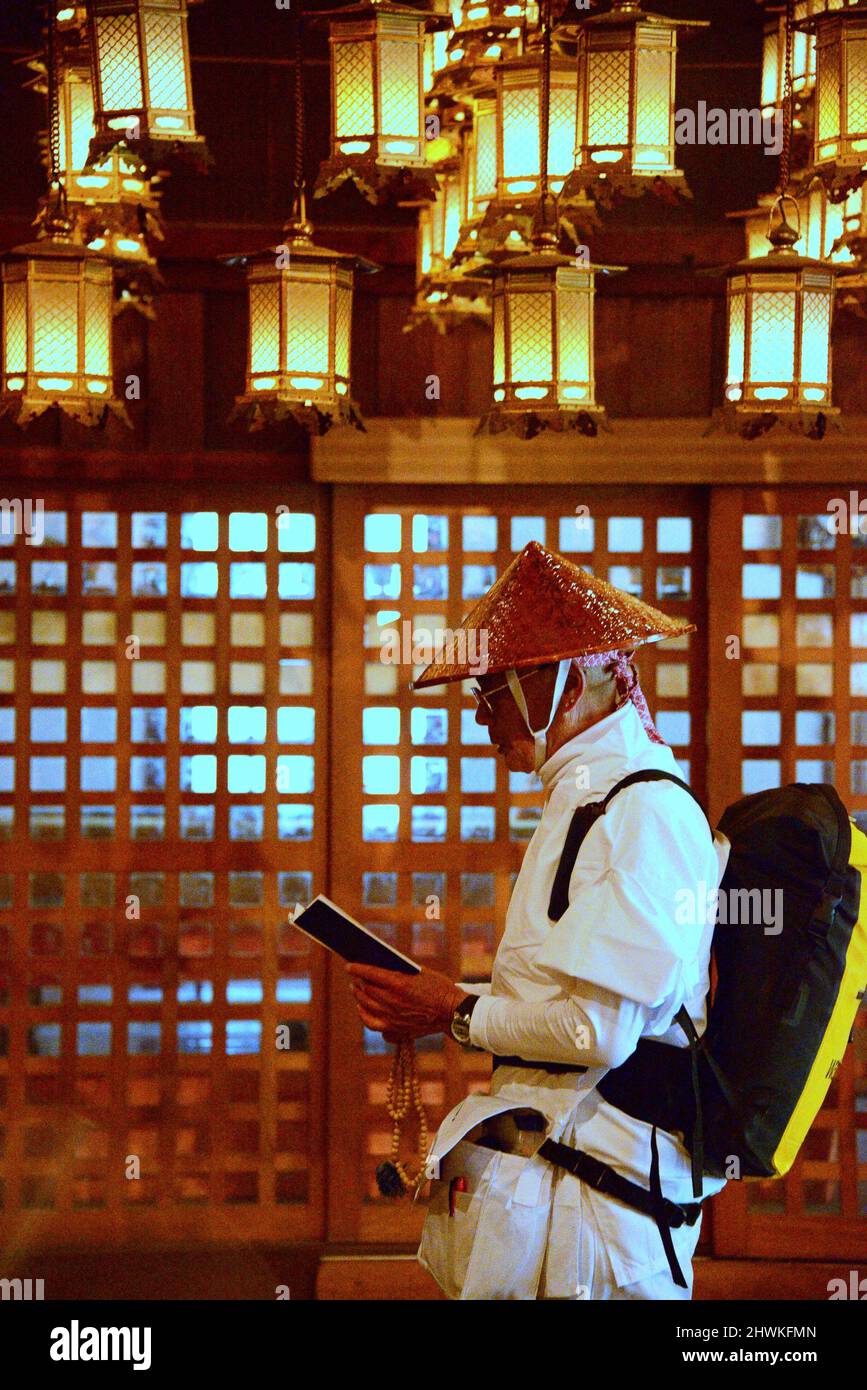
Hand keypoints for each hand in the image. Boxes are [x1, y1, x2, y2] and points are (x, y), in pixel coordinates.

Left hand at [346, 962, 465, 1039]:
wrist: (453, 1013)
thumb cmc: (440, 989)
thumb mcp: (422, 972)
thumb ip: (400, 970)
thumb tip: (382, 967)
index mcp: (400, 984)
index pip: (371, 974)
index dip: (358, 969)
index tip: (349, 966)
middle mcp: (393, 1002)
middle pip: (366, 990)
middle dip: (358, 981)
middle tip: (354, 976)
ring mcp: (393, 1018)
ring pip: (366, 1006)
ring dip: (359, 996)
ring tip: (356, 990)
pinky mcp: (396, 1030)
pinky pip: (372, 1024)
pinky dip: (364, 1015)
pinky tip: (363, 1009)